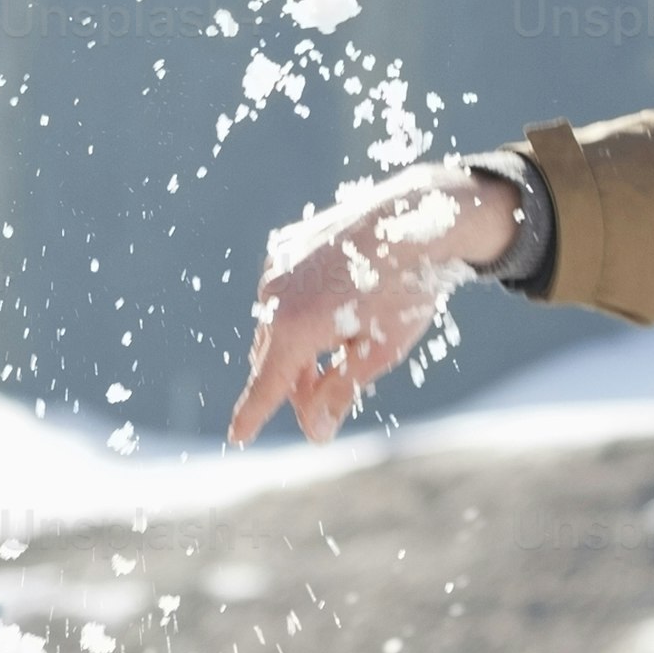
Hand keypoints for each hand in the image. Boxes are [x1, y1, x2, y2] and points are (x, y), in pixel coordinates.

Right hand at [229, 160, 513, 444]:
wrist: (417, 215)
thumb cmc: (403, 288)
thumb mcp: (378, 352)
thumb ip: (339, 394)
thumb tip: (315, 433)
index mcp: (294, 328)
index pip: (266, 385)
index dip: (252, 415)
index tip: (237, 437)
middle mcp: (273, 296)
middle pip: (273, 359)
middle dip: (298, 381)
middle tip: (333, 393)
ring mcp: (276, 267)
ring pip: (277, 325)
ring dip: (300, 343)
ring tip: (347, 334)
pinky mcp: (284, 246)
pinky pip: (283, 293)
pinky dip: (302, 308)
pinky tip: (340, 298)